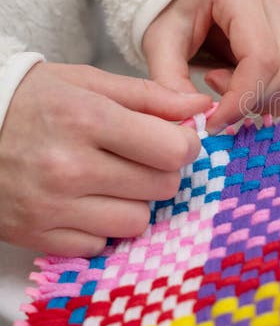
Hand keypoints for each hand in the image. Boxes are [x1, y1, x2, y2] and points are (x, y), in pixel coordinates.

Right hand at [0, 63, 210, 256]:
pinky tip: (83, 201)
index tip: (175, 140)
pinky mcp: (37, 236)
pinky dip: (100, 226)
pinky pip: (100, 243)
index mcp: (87, 120)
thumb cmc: (32, 101)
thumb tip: (200, 105)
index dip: (184, 145)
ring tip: (109, 179)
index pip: (172, 150)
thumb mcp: (88, 82)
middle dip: (160, 171)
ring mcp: (52, 207)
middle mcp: (70, 167)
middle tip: (137, 157)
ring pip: (137, 220)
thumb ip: (150, 96)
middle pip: (162, 186)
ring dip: (134, 201)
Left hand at [143, 0, 279, 131]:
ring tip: (230, 85)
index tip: (215, 120)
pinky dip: (277, 95)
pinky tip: (246, 84)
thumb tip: (200, 116)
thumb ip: (169, 82)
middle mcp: (273, 3)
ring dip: (266, 99)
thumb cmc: (171, 9)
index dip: (242, 98)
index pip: (261, 58)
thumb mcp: (158, 43)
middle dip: (252, 99)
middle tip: (214, 89)